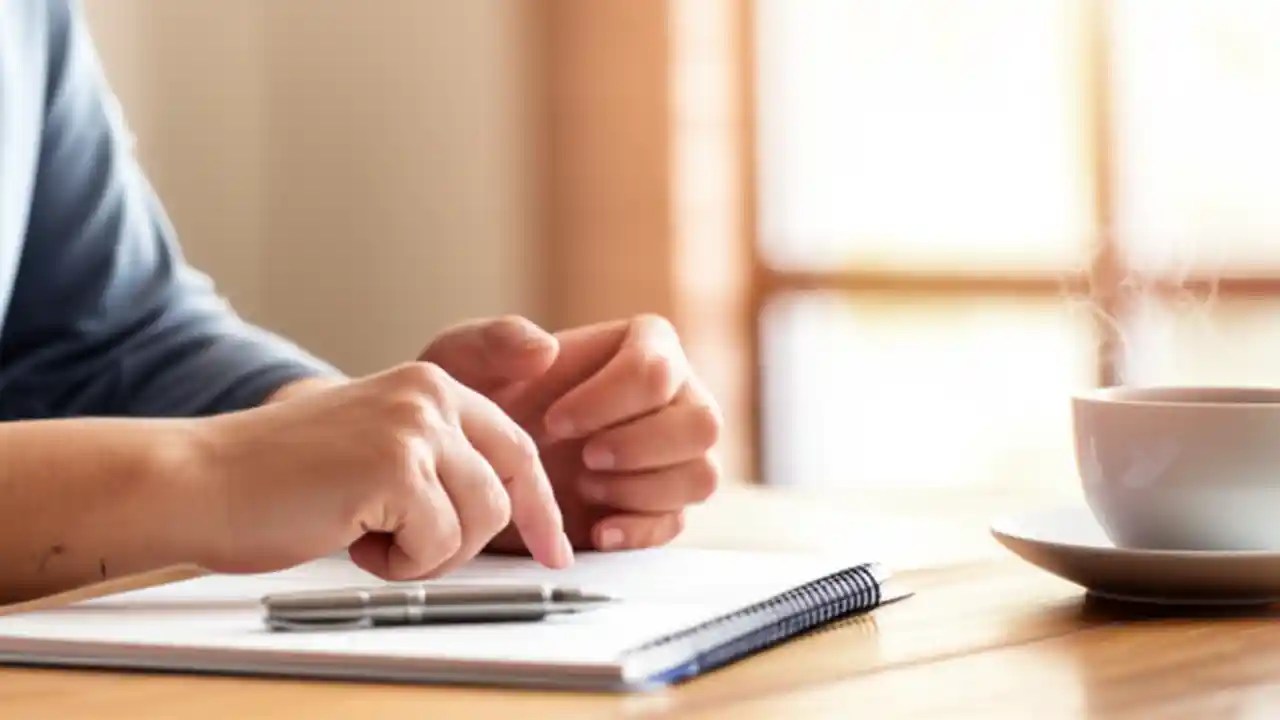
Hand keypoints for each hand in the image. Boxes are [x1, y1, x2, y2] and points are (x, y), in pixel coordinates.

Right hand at [196, 363, 571, 578]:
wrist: (202, 478)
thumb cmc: (280, 476)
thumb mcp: (374, 444)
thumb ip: (437, 458)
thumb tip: (504, 507)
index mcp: (430, 385)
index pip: (516, 448)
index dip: (540, 506)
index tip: (556, 546)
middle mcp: (430, 396)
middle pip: (508, 487)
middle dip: (480, 541)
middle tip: (431, 560)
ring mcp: (415, 428)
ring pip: (479, 522)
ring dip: (428, 552)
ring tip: (369, 536)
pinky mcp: (394, 468)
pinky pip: (437, 545)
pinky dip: (399, 564)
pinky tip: (351, 539)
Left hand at [421, 314, 721, 551]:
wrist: (471, 459)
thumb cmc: (477, 397)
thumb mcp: (465, 359)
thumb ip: (496, 342)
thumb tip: (545, 349)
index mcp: (643, 345)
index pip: (657, 370)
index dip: (607, 402)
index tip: (555, 422)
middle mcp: (674, 396)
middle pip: (702, 424)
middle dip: (639, 447)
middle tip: (584, 460)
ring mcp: (672, 453)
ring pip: (700, 475)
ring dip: (640, 489)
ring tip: (584, 487)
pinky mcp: (660, 504)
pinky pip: (678, 522)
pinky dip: (638, 530)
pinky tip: (596, 531)